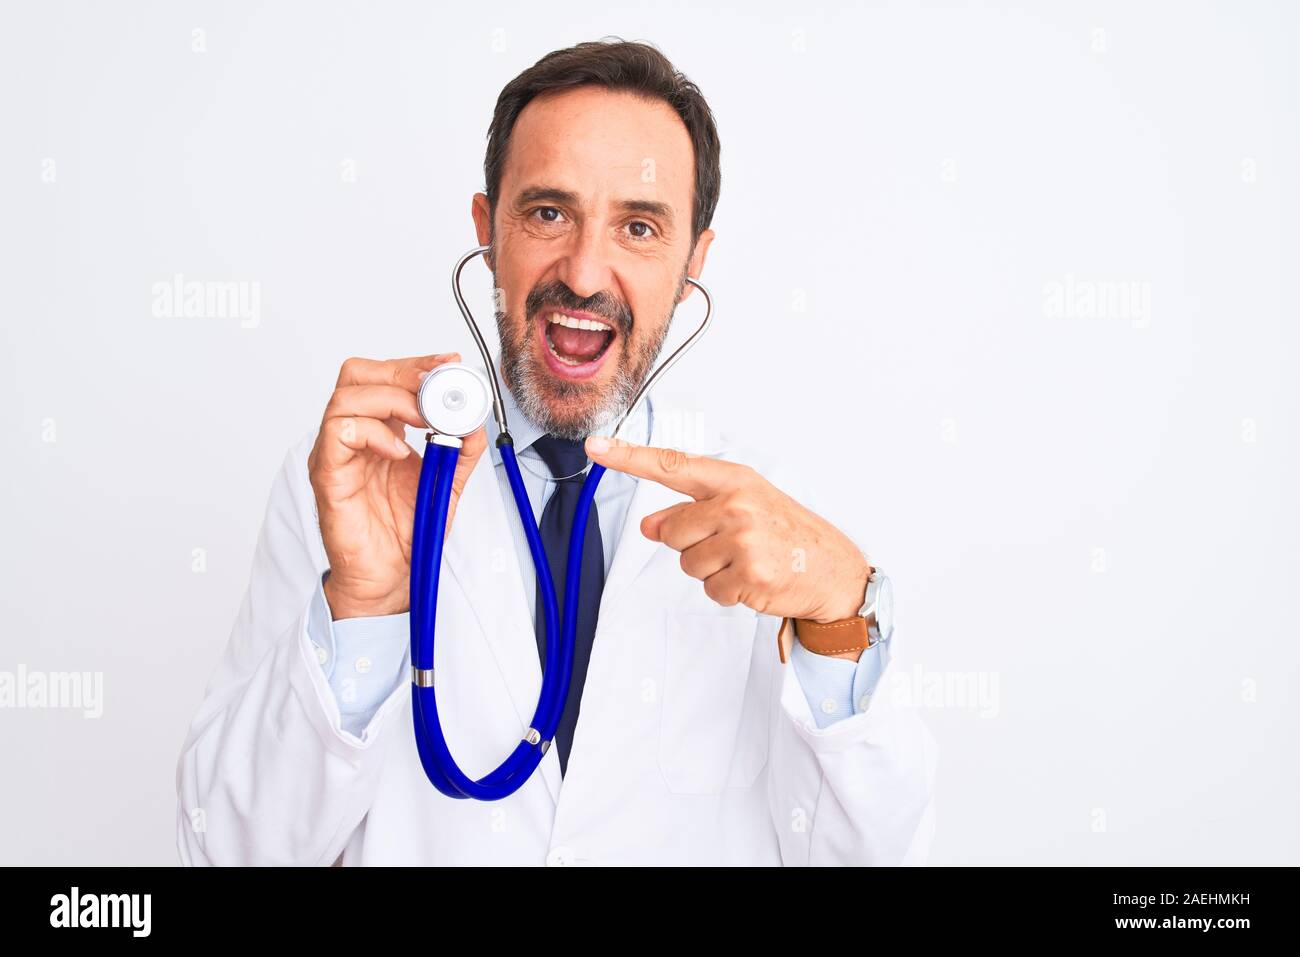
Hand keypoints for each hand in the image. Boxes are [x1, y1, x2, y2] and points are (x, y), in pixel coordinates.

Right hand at [308, 353, 486, 619]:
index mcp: (380, 430)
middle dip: (402, 373)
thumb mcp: (447, 481)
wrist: (390, 577)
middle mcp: (353, 435)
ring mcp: (336, 453)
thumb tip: (478, 417)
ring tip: (423, 420)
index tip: (449, 364)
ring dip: (392, 399)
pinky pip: (338, 433)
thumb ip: (463, 448)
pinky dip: (373, 432)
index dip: (417, 364)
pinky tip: (400, 451)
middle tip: (435, 390)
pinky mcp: (329, 475)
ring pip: (345, 397)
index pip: (385, 376)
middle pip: (357, 374)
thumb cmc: (407, 531)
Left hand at [584, 436, 870, 622]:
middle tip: (731, 546)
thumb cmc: (787, 534)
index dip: (628, 457)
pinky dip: (727, 592)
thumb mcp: (745, 507)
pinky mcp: (748, 575)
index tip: (595, 447)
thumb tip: (649, 525)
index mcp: (734, 480)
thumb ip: (694, 510)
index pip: (671, 465)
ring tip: (746, 562)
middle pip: (671, 531)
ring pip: (687, 564)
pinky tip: (754, 581)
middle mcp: (737, 504)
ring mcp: (743, 540)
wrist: (834, 569)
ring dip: (711, 571)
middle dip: (691, 545)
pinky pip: (710, 589)